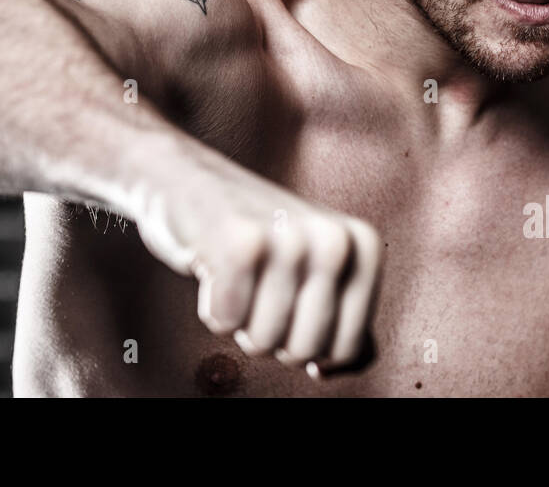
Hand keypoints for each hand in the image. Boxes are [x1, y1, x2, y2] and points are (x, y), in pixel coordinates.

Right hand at [133, 150, 383, 375]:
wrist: (185, 178)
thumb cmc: (252, 236)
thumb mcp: (311, 270)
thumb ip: (341, 319)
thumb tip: (332, 370)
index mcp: (362, 245)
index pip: (346, 349)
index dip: (304, 340)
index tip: (286, 297)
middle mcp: (335, 239)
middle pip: (303, 351)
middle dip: (269, 333)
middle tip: (255, 284)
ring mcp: (290, 238)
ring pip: (263, 342)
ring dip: (237, 319)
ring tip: (236, 272)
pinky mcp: (241, 242)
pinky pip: (225, 322)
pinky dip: (211, 307)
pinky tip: (213, 265)